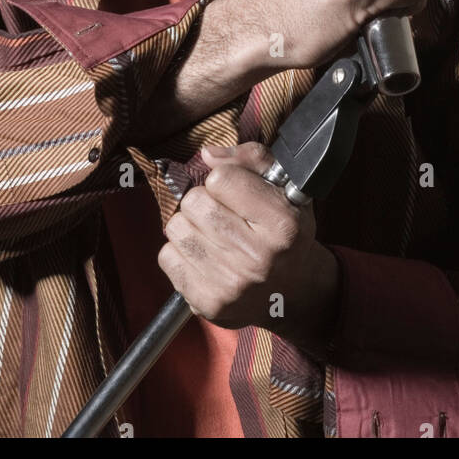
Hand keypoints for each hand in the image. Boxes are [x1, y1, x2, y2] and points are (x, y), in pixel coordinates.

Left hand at [157, 141, 340, 357]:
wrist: (291, 293)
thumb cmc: (284, 233)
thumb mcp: (285, 188)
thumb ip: (251, 159)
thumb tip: (207, 155)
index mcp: (281, 223)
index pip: (220, 178)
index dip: (224, 179)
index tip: (234, 191)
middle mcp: (257, 256)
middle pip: (193, 202)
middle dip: (203, 201)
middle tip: (220, 212)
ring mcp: (231, 283)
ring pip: (175, 228)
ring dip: (189, 225)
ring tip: (211, 233)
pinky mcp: (208, 303)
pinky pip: (166, 257)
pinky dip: (179, 252)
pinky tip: (203, 255)